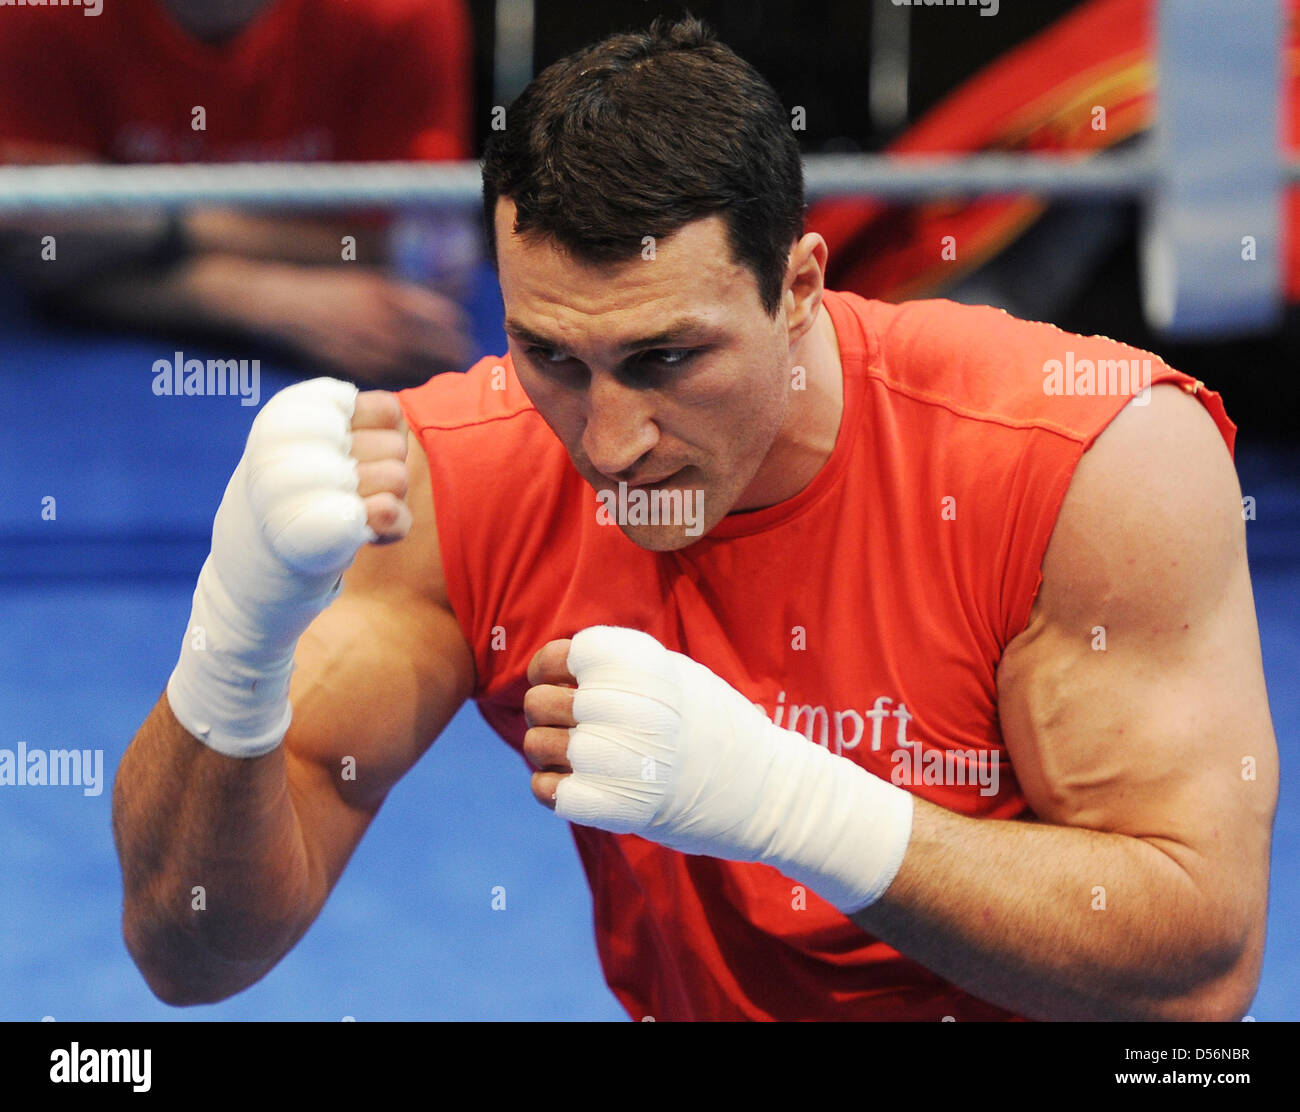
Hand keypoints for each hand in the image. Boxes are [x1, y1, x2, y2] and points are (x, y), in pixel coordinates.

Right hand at [168, 378, 407, 756]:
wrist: (244, 600)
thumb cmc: (287, 527)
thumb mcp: (309, 465)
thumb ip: (351, 433)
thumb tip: (396, 412)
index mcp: (282, 422)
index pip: (378, 405)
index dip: (387, 433)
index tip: (360, 456)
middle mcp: (285, 448)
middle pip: (393, 445)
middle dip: (392, 473)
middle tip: (359, 497)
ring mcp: (295, 491)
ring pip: (393, 477)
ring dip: (392, 502)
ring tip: (359, 518)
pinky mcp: (312, 535)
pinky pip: (381, 514)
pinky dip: (388, 526)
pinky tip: (374, 534)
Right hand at [249, 265, 474, 388]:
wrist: (291, 308)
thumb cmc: (336, 291)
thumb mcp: (375, 281)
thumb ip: (410, 296)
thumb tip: (447, 302)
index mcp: (393, 297)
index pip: (446, 317)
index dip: (460, 326)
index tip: (464, 329)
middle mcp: (386, 326)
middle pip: (441, 349)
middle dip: (457, 353)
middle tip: (465, 355)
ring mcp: (374, 352)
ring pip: (424, 371)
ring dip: (438, 371)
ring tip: (446, 370)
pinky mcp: (361, 372)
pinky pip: (399, 383)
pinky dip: (412, 382)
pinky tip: (416, 378)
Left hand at [522, 626, 914, 911]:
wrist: (767, 791)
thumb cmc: (718, 728)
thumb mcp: (679, 676)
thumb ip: (625, 668)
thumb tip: (561, 663)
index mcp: (645, 669)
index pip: (564, 653)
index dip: (548, 666)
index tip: (555, 678)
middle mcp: (629, 709)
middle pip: (543, 699)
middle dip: (544, 711)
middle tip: (561, 722)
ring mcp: (620, 760)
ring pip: (539, 744)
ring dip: (544, 749)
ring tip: (565, 755)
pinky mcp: (616, 807)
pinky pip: (548, 790)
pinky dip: (548, 787)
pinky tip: (567, 783)